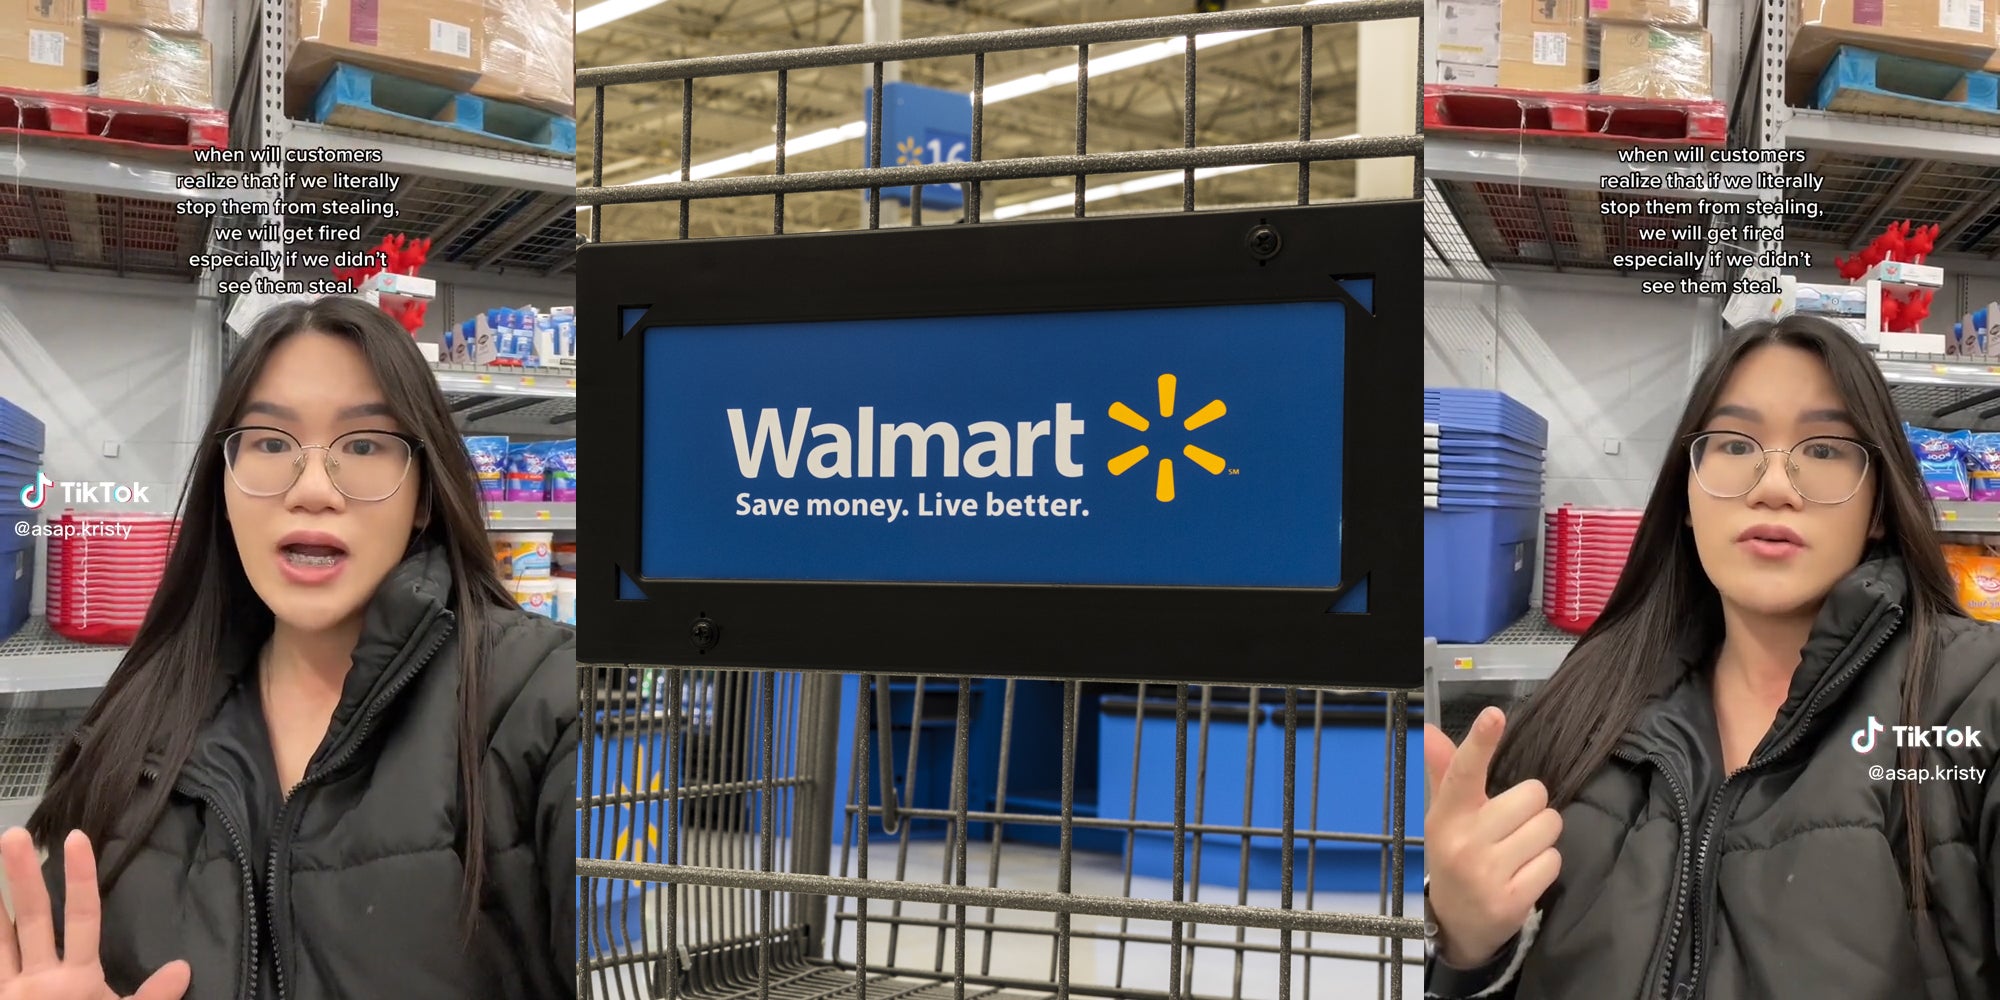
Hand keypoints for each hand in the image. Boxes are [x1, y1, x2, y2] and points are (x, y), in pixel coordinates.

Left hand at [0, 828, 188, 999]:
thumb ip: (150, 998)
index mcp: (77, 980)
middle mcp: (38, 979)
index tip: (76, 838)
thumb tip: (183, 966)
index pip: (82, 917)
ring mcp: (10, 992)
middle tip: (12, 836)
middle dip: (21, 877)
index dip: (79, 877)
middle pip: (31, 918)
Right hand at [1423, 708, 1562, 968]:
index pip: (1463, 772)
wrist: (1455, 925)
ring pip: (1548, 827)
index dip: (1480, 742)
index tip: (1494, 715)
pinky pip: (1553, 861)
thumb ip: (1445, 773)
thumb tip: (1432, 731)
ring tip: (1518, 852)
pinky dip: (1545, 866)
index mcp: (1446, 816)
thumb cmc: (1455, 858)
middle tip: (1511, 827)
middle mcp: (1464, 842)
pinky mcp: (1511, 900)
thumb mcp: (1444, 818)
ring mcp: (1487, 872)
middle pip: (1532, 795)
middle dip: (1531, 808)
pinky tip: (1523, 875)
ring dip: (1541, 837)